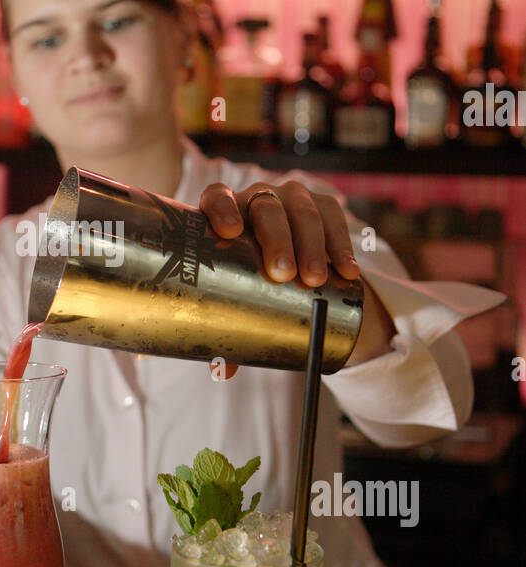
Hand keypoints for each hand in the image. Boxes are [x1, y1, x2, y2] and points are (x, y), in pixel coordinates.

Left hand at [199, 179, 363, 379]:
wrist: (289, 262)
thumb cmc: (249, 280)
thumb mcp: (236, 297)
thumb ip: (227, 328)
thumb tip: (221, 369)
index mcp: (225, 213)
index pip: (218, 197)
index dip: (222, 209)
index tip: (230, 231)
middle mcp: (257, 198)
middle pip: (265, 207)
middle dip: (277, 239)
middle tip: (284, 274)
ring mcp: (291, 197)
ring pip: (302, 211)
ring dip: (312, 245)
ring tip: (317, 279)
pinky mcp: (323, 205)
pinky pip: (335, 218)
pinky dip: (342, 246)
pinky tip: (348, 271)